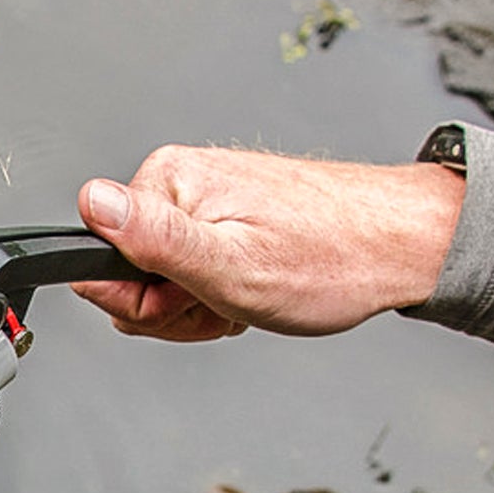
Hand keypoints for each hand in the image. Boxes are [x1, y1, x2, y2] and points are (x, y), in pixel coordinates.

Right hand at [70, 145, 464, 340]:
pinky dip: (225, 294)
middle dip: (178, 310)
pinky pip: (197, 273)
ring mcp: (205, 201)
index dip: (148, 303)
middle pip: (131, 278)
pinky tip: (260, 288)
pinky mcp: (227, 217)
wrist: (401, 245)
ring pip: (165, 283)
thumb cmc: (332, 258)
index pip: (100, 265)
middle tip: (232, 303)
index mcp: (168, 182)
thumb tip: (92, 202)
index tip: (196, 302)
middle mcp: (181, 183)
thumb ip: (154, 239)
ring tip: (252, 295)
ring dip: (205, 305)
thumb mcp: (233, 264)